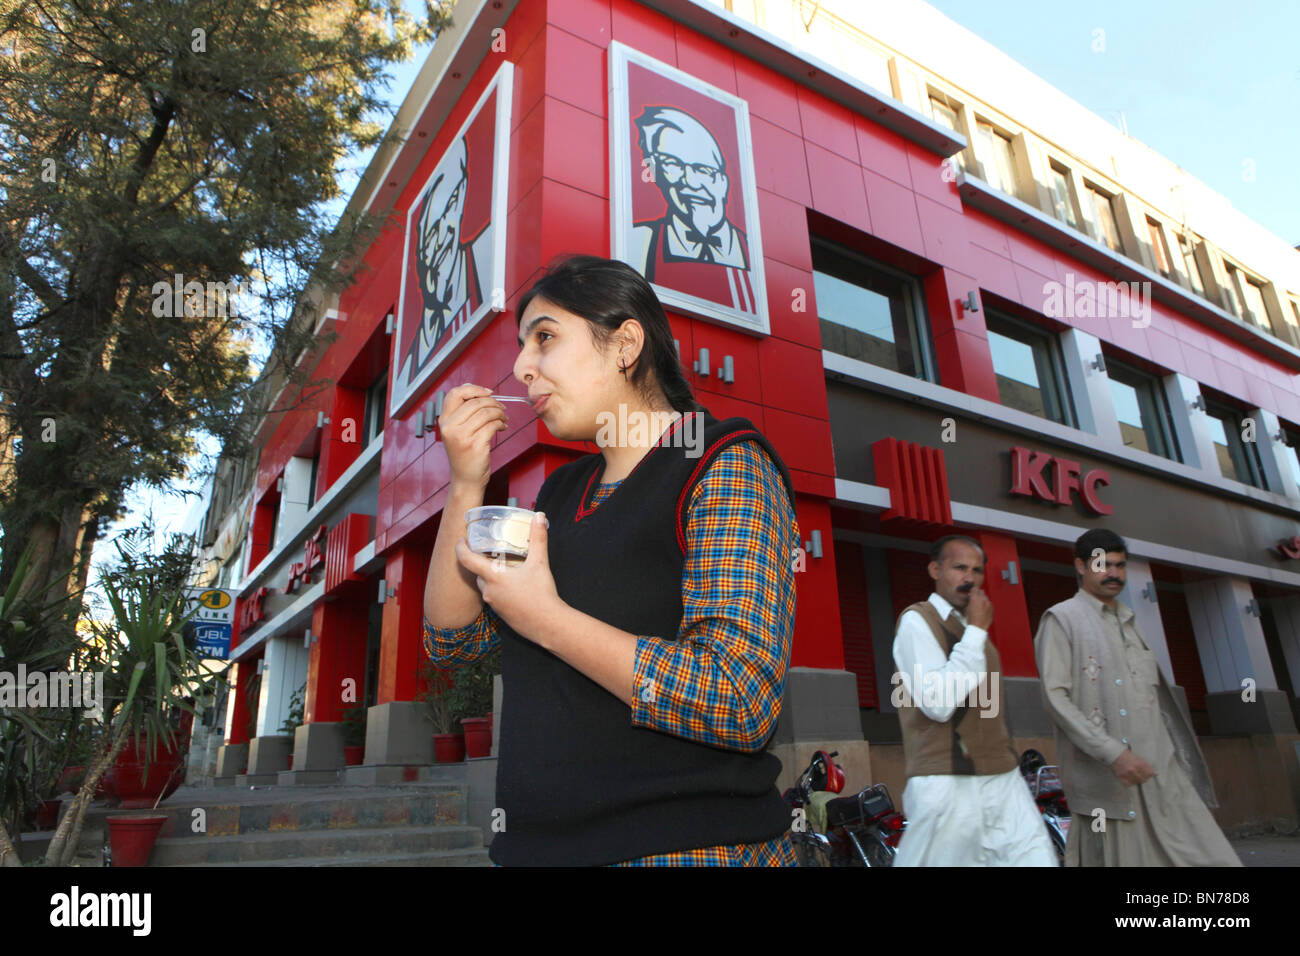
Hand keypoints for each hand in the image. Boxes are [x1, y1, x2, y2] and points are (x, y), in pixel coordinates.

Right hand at [440, 383, 508, 490]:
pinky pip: (492, 425)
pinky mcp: (475, 445)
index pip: (455, 393)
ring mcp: (462, 436)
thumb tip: (481, 391)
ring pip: (486, 412)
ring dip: (499, 412)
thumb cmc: (465, 453)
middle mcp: (450, 427)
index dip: (474, 389)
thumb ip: (464, 412)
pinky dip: (501, 423)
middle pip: (475, 402)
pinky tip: (502, 427)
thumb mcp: (457, 431)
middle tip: (502, 407)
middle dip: (493, 402)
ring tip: (503, 418)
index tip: (488, 392)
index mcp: (444, 420)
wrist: (466, 478)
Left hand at [454, 511, 562, 641]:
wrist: (547, 624)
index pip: (466, 560)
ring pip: (486, 586)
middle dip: (481, 562)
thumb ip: (538, 538)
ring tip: (503, 567)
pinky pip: (495, 597)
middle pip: (477, 573)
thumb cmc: (540, 594)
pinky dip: (499, 589)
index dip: (460, 548)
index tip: (461, 540)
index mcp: (492, 577)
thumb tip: (539, 516)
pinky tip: (514, 586)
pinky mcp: (501, 614)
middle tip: (490, 551)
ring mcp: (494, 604)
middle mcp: (489, 591)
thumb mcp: (539, 563)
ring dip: (491, 576)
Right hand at [966, 587, 992, 629]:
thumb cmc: (971, 619)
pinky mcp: (992, 608)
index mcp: (975, 598)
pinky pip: (989, 603)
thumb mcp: (967, 608)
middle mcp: (982, 599)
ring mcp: (988, 603)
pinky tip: (984, 610)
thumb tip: (971, 597)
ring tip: (980, 605)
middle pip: (981, 591)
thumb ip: (970, 601)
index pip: (975, 589)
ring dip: (983, 599)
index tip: (972, 593)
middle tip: (976, 598)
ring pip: (986, 597)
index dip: (973, 591)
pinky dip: (986, 605)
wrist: (978, 627)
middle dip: (978, 594)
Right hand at [1111, 749, 1155, 785]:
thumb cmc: (1127, 755)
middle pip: (1144, 779)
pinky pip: (1129, 784)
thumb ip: (1147, 766)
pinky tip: (1130, 778)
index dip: (1149, 774)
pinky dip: (1130, 782)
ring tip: (1134, 776)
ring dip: (1137, 780)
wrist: (1115, 754)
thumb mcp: (1139, 758)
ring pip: (1137, 782)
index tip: (1148, 774)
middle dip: (1143, 778)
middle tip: (1140, 774)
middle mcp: (1134, 770)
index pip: (1149, 774)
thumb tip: (1155, 774)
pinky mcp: (1121, 777)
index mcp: (1139, 764)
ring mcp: (1127, 774)